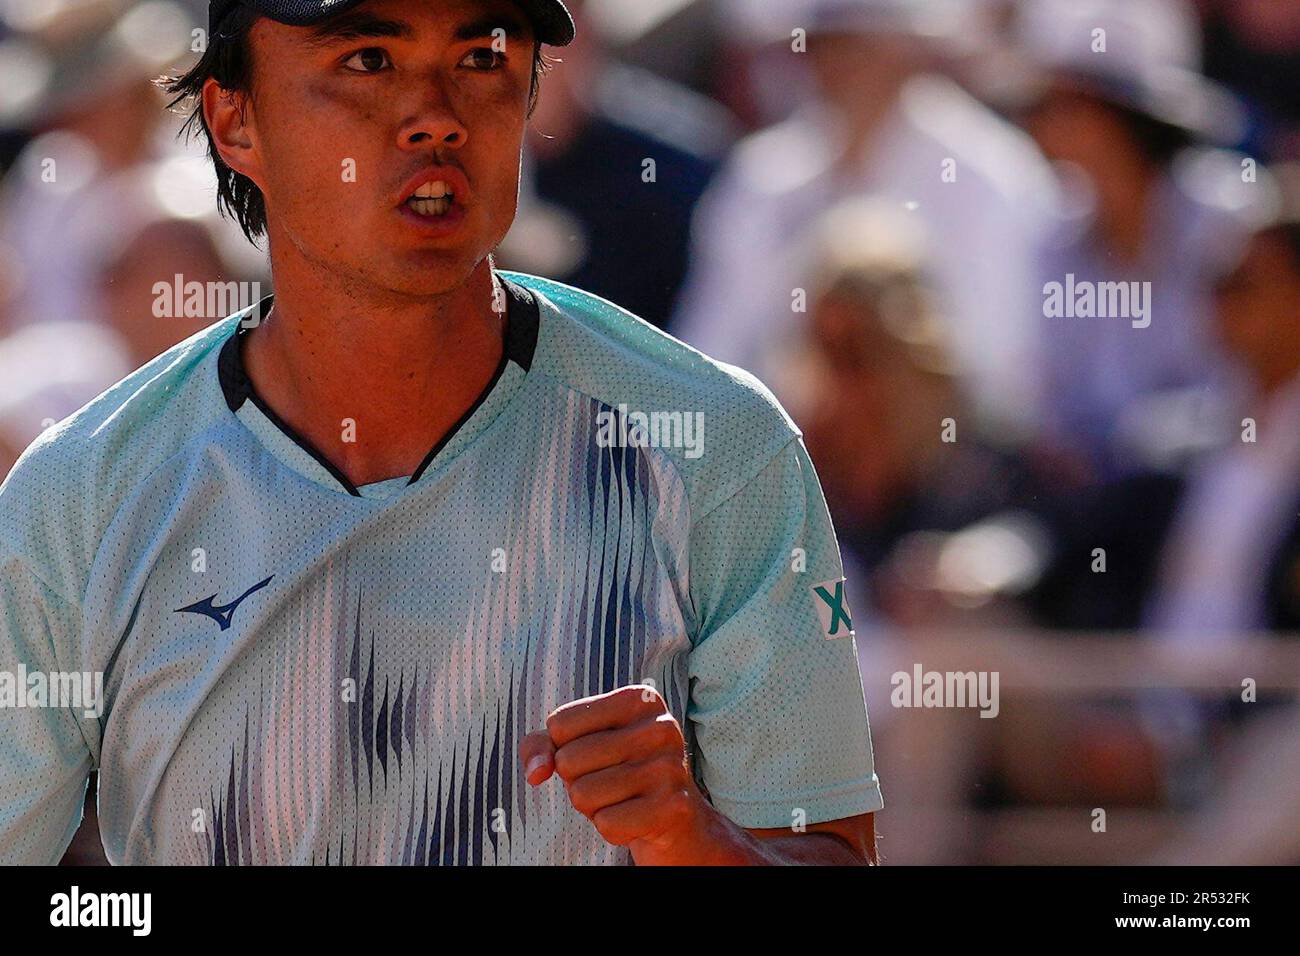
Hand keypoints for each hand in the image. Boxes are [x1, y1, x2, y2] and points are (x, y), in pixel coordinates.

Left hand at [519, 684, 710, 864]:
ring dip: (592, 806)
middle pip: (567, 761)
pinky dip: (612, 828)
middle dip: (576, 780)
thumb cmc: (617, 769)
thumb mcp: (578, 743)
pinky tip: (634, 816)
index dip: (564, 747)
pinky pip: (606, 824)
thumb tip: (535, 772)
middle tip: (609, 779)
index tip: (596, 751)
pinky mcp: (672, 806)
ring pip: (582, 795)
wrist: (673, 814)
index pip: (559, 725)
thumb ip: (542, 745)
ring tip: (621, 797)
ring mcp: (669, 766)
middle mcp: (659, 726)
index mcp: (637, 698)